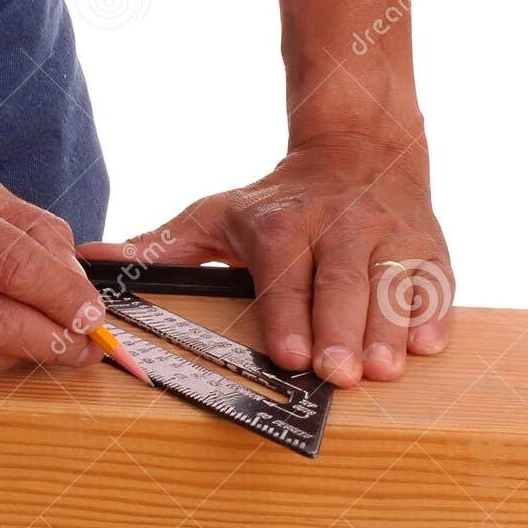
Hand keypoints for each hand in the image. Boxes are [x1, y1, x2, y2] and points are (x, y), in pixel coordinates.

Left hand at [83, 131, 452, 386]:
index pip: (284, 276)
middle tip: (339, 378)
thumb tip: (92, 260)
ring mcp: (387, 235)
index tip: (289, 357)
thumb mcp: (214, 215)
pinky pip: (435, 280)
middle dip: (339, 332)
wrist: (357, 150)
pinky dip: (433, 311)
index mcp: (281, 225)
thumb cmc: (277, 202)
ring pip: (389, 284)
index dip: (287, 318)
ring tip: (385, 371)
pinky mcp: (428, 246)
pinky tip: (430, 344)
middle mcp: (337, 226)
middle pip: (339, 284)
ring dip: (388, 330)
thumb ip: (159, 247)